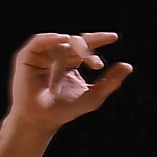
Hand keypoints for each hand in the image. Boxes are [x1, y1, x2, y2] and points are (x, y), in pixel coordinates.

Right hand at [5, 32, 131, 132]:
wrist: (42, 119)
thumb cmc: (65, 109)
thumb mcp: (93, 96)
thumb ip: (110, 82)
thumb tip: (128, 66)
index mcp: (71, 61)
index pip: (86, 46)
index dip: (99, 39)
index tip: (114, 37)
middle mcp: (57, 55)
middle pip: (75, 41)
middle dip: (88, 48)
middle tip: (97, 63)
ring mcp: (42, 54)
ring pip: (62, 42)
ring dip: (74, 50)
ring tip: (85, 62)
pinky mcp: (28, 55)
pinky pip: (40, 40)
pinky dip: (52, 38)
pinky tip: (64, 40)